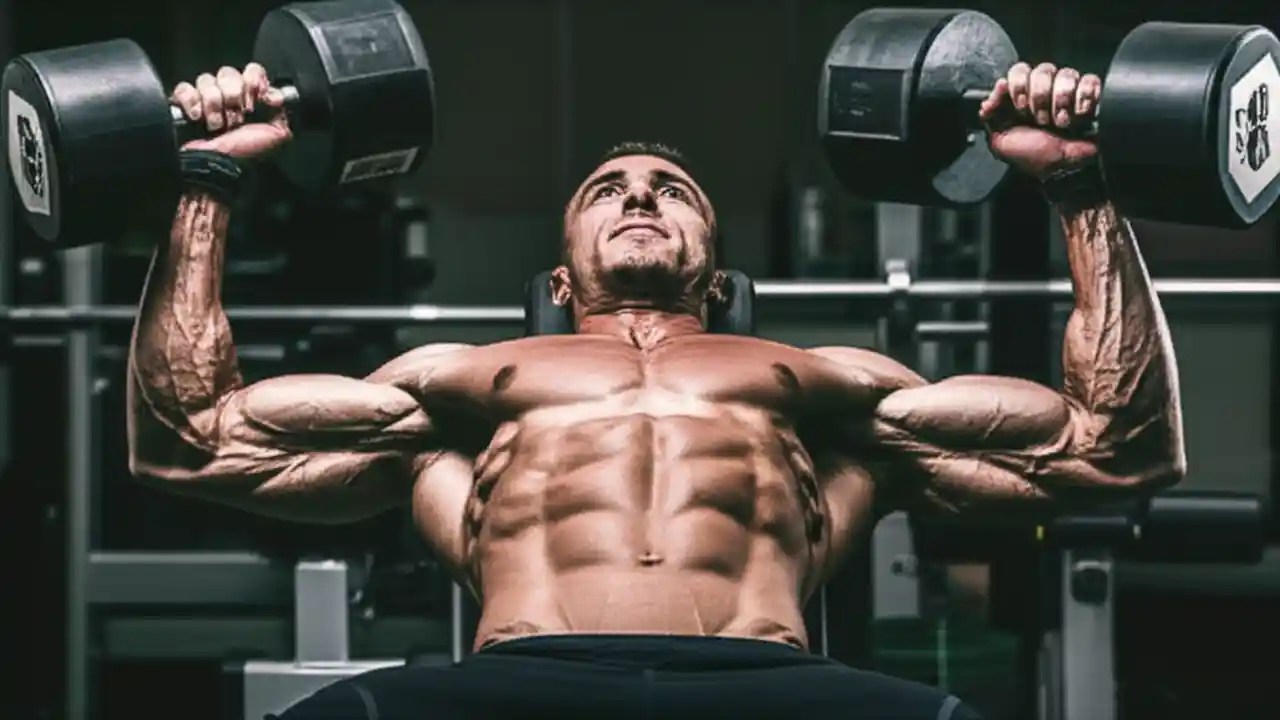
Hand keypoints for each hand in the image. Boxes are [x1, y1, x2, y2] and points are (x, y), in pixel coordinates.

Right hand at [171, 63, 291, 159]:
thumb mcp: (278, 135)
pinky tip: (198, 118)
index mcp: (252, 101)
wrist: (217, 169)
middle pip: (229, 72)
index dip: (253, 80)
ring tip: (218, 125)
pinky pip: (185, 88)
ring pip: (207, 80)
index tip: (256, 98)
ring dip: (214, 105)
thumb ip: (285, 112)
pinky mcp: (184, 105)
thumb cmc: (246, 156)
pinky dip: (192, 103)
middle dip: (234, 96)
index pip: (252, 70)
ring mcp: (206, 100)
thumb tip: (277, 94)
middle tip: (237, 118)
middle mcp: (230, 98)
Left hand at [978, 62, 1100, 180]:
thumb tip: (994, 91)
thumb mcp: (1000, 142)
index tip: (1020, 107)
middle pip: (1043, 70)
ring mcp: (1069, 91)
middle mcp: (1044, 90)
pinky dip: (1084, 98)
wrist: (1063, 171)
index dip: (1019, 85)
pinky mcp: (1090, 95)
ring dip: (1061, 102)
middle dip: (1040, 98)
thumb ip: (990, 115)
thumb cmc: (1033, 158)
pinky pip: (1089, 81)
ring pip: (1066, 75)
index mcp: (1022, 97)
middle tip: (1041, 120)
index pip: (1019, 71)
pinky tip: (1080, 115)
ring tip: (1062, 124)